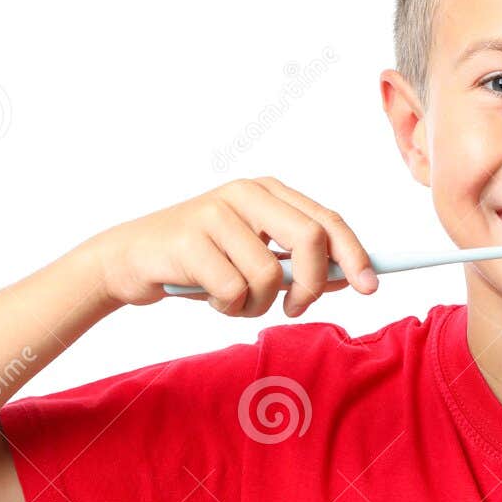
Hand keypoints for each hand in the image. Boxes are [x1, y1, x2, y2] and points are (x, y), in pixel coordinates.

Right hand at [89, 177, 378, 317]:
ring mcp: (216, 214)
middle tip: (295, 308)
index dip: (354, 254)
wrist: (131, 260)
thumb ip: (298, 263)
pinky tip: (209, 296)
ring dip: (256, 304)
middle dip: (311, 285)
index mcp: (267, 192)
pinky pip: (234, 290)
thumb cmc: (201, 261)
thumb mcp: (254, 256)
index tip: (370, 286)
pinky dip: (228, 307)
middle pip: (310, 240)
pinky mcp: (190, 240)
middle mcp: (245, 194)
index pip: (327, 220)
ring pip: (269, 275)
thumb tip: (349, 276)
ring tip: (233, 299)